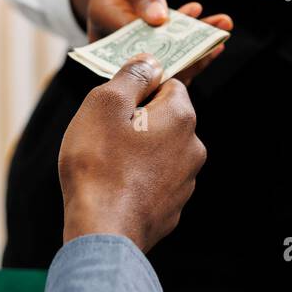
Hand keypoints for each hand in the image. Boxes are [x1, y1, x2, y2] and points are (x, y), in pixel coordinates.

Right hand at [59, 53, 206, 251]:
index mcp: (181, 116)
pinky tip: (113, 186)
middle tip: (105, 131)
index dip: (141, 87)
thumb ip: (130, 76)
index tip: (117, 99)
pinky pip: (154, 182)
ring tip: (105, 162)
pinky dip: (137, 179)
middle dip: (138, 120)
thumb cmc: (99, 163)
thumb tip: (149, 61)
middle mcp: (193, 148)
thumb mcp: (105, 103)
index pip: (169, 83)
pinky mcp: (172, 209)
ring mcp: (185, 182)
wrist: (102, 231)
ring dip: (138, 151)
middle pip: (166, 118)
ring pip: (160, 152)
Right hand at [70, 0, 232, 65]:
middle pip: (153, 59)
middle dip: (189, 51)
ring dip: (198, 48)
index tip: (195, 37)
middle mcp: (115, 48)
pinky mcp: (148, 55)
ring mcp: (132, 54)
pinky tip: (216, 28)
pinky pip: (172, 56)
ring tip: (222, 27)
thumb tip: (159, 18)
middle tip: (218, 38)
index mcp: (103, 27)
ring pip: (167, 60)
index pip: (136, 44)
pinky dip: (195, 44)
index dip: (167, 45)